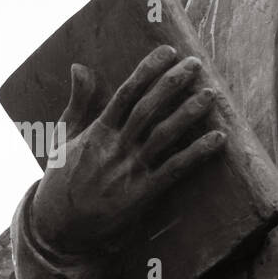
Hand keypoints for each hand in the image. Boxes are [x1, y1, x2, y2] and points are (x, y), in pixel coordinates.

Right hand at [30, 45, 225, 257]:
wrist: (59, 227)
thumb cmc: (62, 179)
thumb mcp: (64, 136)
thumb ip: (78, 102)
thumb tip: (80, 65)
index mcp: (97, 130)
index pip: (126, 92)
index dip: (148, 70)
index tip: (168, 52)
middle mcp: (115, 146)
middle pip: (149, 107)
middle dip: (174, 83)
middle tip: (197, 64)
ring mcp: (130, 169)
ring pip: (165, 134)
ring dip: (190, 113)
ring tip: (212, 95)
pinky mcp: (143, 193)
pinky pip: (175, 168)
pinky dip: (197, 152)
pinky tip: (218, 139)